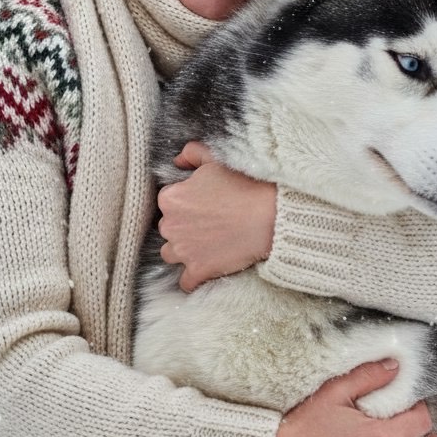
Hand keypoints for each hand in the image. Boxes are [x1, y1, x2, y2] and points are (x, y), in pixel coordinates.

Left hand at [157, 142, 276, 291]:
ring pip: (171, 254)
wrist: (268, 215)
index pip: (168, 201)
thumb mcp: (214, 159)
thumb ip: (191, 154)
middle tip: (208, 222)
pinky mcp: (199, 271)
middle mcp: (170, 226)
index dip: (185, 201)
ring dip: (183, 250)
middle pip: (168, 228)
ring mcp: (183, 251)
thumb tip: (177, 161)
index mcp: (171, 198)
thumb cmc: (242, 184)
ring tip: (205, 244)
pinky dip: (193, 277)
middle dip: (183, 225)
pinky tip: (205, 268)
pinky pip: (185, 282)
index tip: (203, 202)